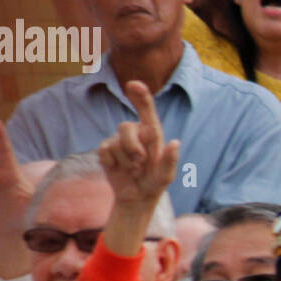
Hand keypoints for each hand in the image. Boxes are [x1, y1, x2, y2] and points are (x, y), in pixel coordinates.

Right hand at [96, 82, 178, 206]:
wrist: (136, 197)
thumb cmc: (154, 183)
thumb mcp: (165, 176)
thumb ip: (170, 160)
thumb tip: (175, 143)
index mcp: (152, 133)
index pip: (146, 110)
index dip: (140, 96)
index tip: (133, 84)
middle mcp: (135, 132)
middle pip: (125, 126)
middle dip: (132, 147)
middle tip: (141, 165)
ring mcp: (119, 140)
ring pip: (115, 142)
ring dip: (125, 161)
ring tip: (133, 171)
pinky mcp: (106, 150)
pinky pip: (104, 151)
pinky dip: (112, 164)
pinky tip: (120, 170)